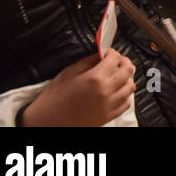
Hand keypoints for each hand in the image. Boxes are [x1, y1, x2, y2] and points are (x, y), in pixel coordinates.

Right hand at [20, 50, 136, 126]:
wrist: (45, 124)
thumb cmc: (52, 101)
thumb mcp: (67, 74)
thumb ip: (87, 62)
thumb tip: (99, 55)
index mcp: (95, 79)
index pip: (115, 59)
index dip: (112, 52)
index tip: (108, 52)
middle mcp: (105, 92)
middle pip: (128, 71)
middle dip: (123, 62)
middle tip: (116, 61)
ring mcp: (108, 106)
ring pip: (130, 87)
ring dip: (126, 78)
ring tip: (118, 76)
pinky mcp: (107, 117)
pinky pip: (125, 104)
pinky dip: (125, 96)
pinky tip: (117, 93)